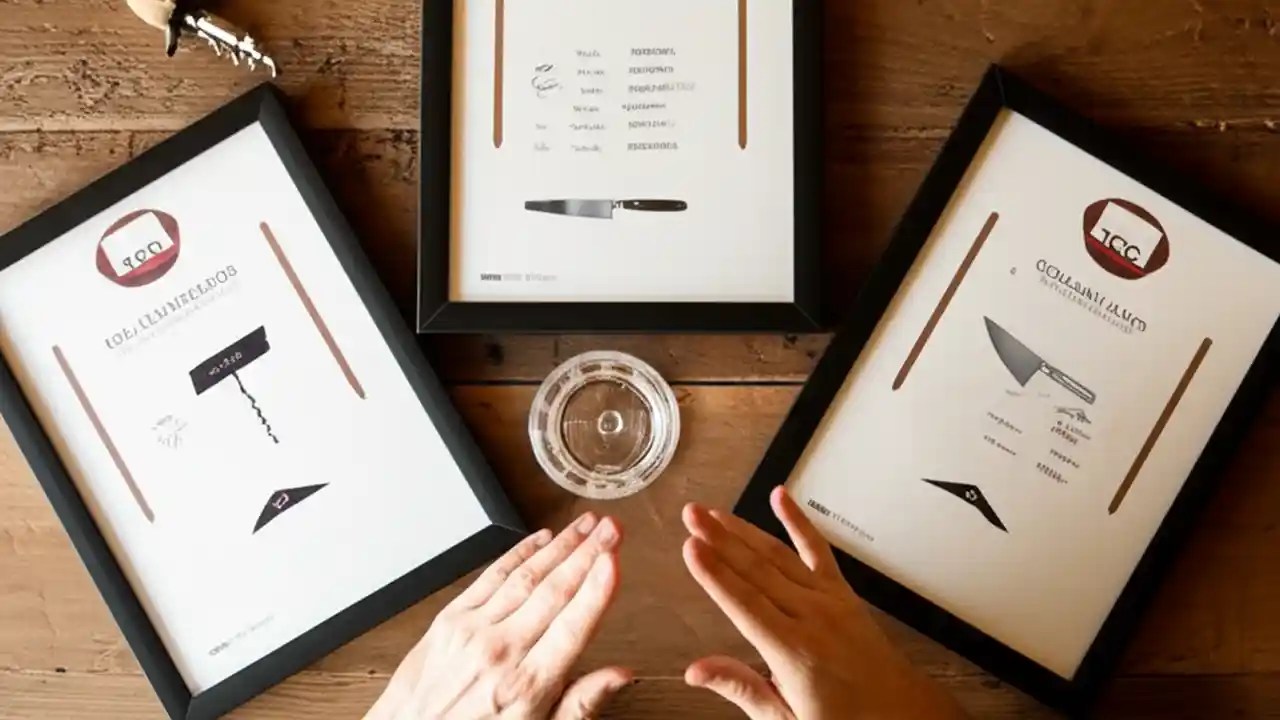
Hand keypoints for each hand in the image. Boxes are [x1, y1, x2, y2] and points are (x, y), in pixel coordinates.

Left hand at [366, 513, 630, 719]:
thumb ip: (580, 704)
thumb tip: (620, 676)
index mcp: (526, 686)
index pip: (572, 628)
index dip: (597, 590)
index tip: (615, 561)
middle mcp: (500, 652)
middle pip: (553, 592)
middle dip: (587, 555)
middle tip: (612, 529)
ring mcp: (472, 631)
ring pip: (525, 577)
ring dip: (560, 546)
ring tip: (587, 525)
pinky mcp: (450, 619)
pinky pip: (491, 576)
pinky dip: (519, 553)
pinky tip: (541, 539)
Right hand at [682, 488, 966, 719]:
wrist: (901, 715)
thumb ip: (743, 689)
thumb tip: (697, 671)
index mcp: (795, 653)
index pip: (745, 605)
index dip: (715, 574)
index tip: (691, 547)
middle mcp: (813, 619)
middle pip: (757, 571)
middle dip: (720, 540)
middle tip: (692, 515)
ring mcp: (830, 601)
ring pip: (779, 556)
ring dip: (743, 531)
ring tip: (713, 513)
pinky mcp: (843, 593)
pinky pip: (817, 550)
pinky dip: (798, 521)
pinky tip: (780, 497)